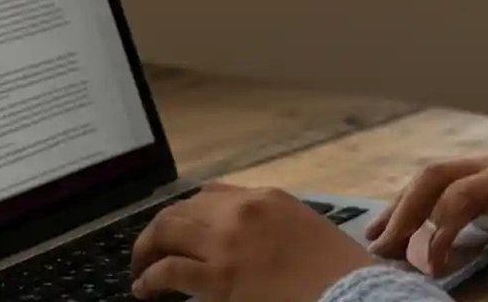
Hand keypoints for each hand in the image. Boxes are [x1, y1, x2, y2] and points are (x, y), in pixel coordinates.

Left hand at [130, 183, 375, 301]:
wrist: (346, 292)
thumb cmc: (336, 268)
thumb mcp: (304, 226)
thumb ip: (271, 221)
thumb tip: (238, 234)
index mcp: (264, 197)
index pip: (210, 194)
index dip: (188, 213)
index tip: (179, 231)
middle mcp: (240, 213)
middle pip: (180, 210)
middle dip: (158, 232)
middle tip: (149, 252)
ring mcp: (226, 244)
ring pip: (165, 233)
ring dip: (145, 252)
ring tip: (141, 271)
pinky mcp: (218, 279)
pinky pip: (167, 272)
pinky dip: (149, 280)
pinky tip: (145, 290)